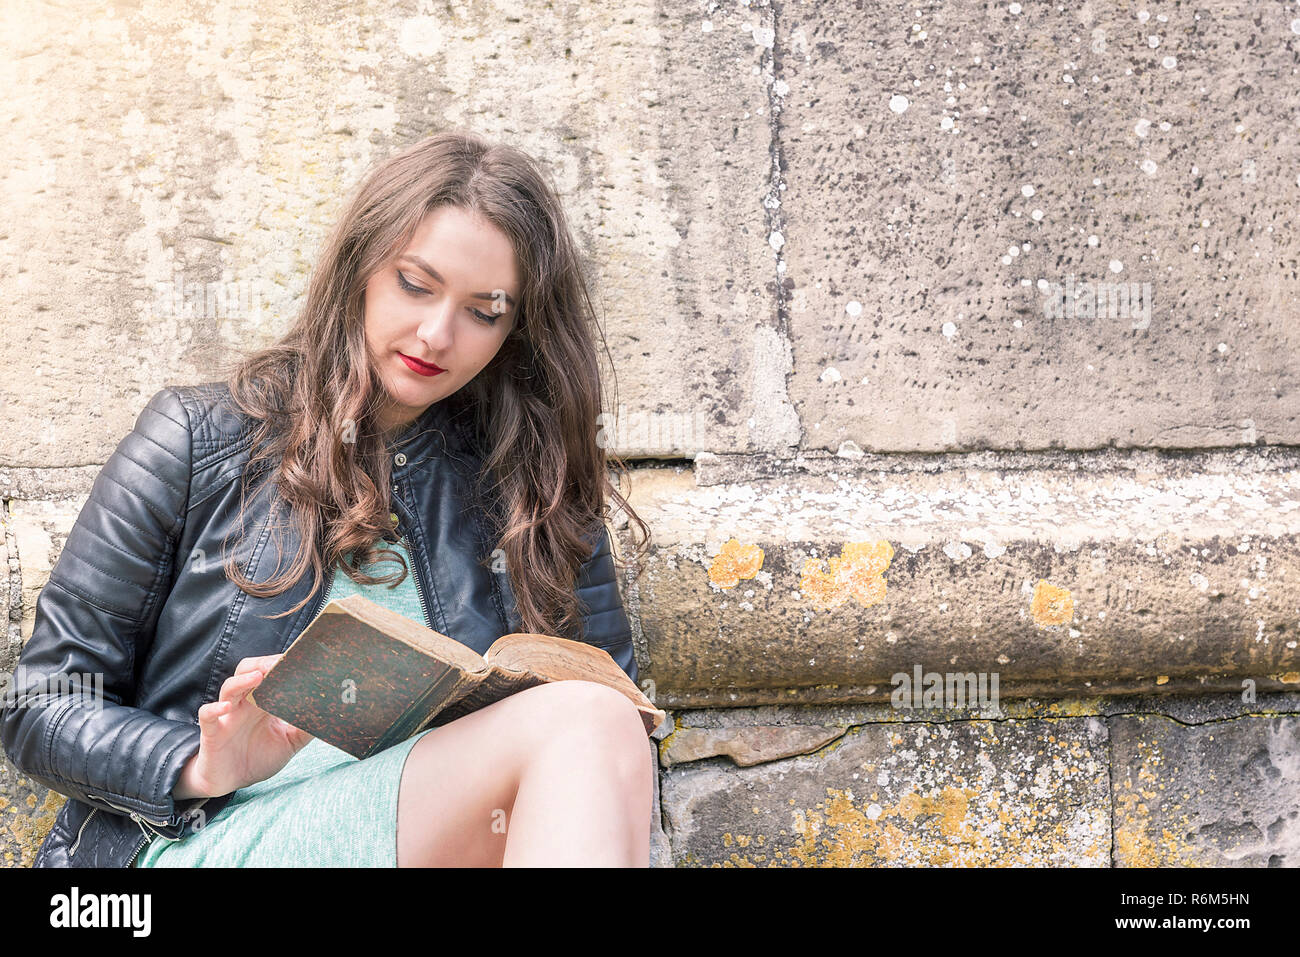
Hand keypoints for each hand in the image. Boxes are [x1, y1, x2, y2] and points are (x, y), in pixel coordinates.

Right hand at [177, 655, 313, 798]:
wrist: (231, 781)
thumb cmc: (258, 757)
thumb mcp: (288, 743)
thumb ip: (305, 729)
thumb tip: (329, 717)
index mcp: (263, 702)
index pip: (270, 673)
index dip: (281, 664)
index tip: (299, 658)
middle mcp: (244, 703)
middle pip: (248, 671)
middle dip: (263, 663)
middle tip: (279, 662)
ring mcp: (227, 715)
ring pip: (229, 688)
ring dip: (243, 680)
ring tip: (259, 676)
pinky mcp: (212, 732)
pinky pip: (207, 715)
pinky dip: (214, 708)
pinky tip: (225, 707)